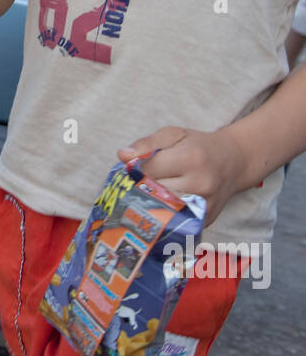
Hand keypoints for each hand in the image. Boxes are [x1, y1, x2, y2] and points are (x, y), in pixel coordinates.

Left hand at [116, 125, 243, 226]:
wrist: (233, 162)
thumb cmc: (199, 146)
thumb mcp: (174, 134)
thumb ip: (147, 143)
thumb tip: (123, 156)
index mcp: (191, 158)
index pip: (150, 169)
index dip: (136, 169)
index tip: (133, 168)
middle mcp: (200, 184)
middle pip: (155, 192)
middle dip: (141, 188)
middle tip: (137, 183)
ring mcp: (204, 205)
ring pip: (163, 210)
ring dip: (150, 204)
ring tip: (147, 194)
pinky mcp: (205, 221)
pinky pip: (176, 221)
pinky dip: (164, 215)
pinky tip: (160, 206)